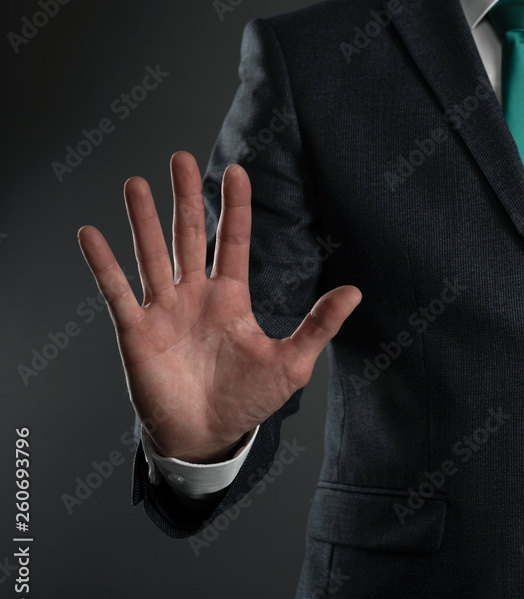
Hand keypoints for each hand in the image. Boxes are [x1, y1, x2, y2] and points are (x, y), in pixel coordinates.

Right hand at [77, 151, 361, 462]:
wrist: (208, 436)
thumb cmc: (247, 400)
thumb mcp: (291, 363)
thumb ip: (318, 325)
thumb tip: (355, 292)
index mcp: (230, 299)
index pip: (232, 242)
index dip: (234, 208)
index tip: (235, 170)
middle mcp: (194, 296)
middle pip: (188, 237)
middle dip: (185, 198)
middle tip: (180, 158)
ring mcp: (163, 311)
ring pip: (151, 256)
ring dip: (143, 220)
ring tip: (135, 183)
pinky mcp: (136, 332)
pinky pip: (117, 292)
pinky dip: (102, 264)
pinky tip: (90, 234)